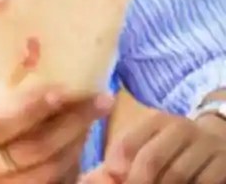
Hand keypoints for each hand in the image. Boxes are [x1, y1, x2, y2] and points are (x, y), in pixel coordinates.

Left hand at [83, 109, 225, 182]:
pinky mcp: (223, 161)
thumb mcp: (148, 144)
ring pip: (176, 175)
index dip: (116, 166)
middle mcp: (181, 128)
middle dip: (136, 181)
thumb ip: (120, 160)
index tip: (113, 176)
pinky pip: (202, 182)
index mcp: (156, 121)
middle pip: (151, 160)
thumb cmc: (172, 147)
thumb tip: (87, 179)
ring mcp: (205, 145)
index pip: (128, 143)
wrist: (220, 139)